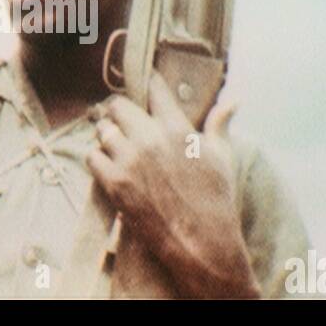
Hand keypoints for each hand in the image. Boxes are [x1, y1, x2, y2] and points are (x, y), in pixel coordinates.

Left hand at [85, 72, 259, 297]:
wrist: (202, 243)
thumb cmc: (217, 200)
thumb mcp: (223, 157)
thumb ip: (220, 124)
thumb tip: (234, 101)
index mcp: (177, 127)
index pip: (154, 88)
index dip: (147, 82)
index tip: (143, 81)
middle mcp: (150, 138)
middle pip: (117, 105)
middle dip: (117, 110)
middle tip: (119, 119)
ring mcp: (130, 160)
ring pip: (102, 130)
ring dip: (106, 135)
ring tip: (114, 144)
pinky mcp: (115, 183)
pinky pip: (92, 157)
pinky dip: (97, 159)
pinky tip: (107, 166)